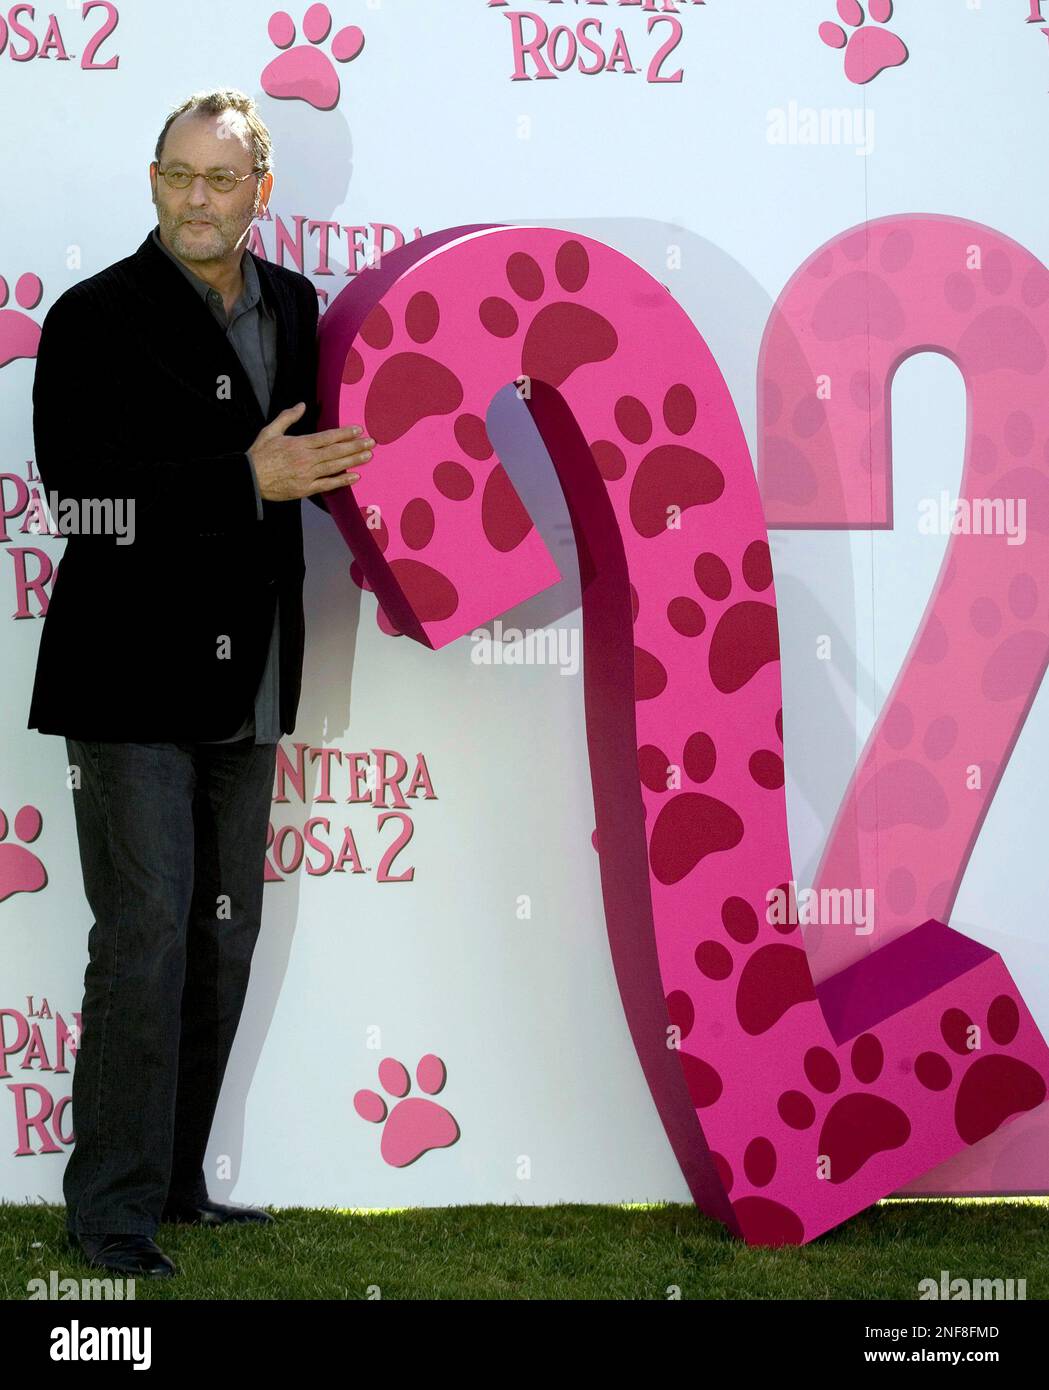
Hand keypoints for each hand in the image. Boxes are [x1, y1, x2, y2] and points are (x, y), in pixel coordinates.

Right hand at [248, 403, 375, 501]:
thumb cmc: (259, 455)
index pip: (327, 437)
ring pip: (335, 467)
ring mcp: (307, 475)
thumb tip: (301, 405)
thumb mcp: (270, 431)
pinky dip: (342, 481)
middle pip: (336, 451)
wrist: (249, 479)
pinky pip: (328, 484)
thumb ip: (287, 417)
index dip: (344, 434)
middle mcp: (306, 459)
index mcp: (299, 444)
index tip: (358, 430)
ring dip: (354, 461)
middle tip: (372, 442)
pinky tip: (355, 477)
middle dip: (355, 446)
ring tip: (368, 456)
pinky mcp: (306, 489)